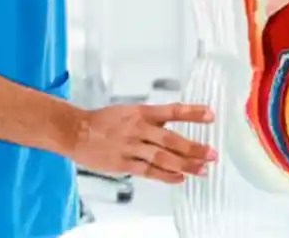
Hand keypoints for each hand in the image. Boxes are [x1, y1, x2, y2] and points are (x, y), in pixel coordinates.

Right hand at [70, 103, 216, 183]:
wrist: (75, 131)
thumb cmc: (102, 122)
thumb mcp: (128, 111)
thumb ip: (150, 119)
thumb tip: (174, 123)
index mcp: (140, 113)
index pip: (171, 111)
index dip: (192, 113)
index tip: (211, 114)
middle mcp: (138, 129)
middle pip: (171, 140)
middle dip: (194, 148)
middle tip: (212, 154)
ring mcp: (131, 147)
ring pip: (163, 158)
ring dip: (185, 165)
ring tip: (202, 170)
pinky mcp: (124, 163)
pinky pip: (149, 171)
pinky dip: (166, 176)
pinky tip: (179, 178)